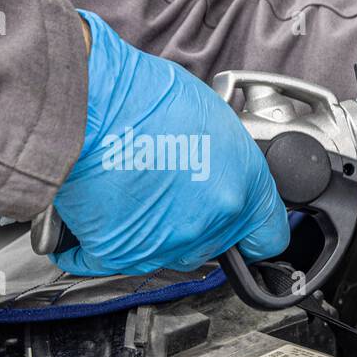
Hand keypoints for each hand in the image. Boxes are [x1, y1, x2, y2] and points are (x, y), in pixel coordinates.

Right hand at [51, 11, 288, 275]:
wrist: (88, 101)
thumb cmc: (143, 96)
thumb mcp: (214, 120)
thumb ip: (226, 162)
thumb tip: (217, 173)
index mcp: (244, 190)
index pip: (269, 237)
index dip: (254, 236)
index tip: (245, 234)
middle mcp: (212, 223)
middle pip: (212, 244)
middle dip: (194, 222)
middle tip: (168, 187)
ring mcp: (167, 243)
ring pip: (166, 253)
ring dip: (152, 232)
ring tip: (131, 189)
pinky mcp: (121, 252)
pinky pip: (111, 260)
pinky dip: (100, 243)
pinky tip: (96, 215)